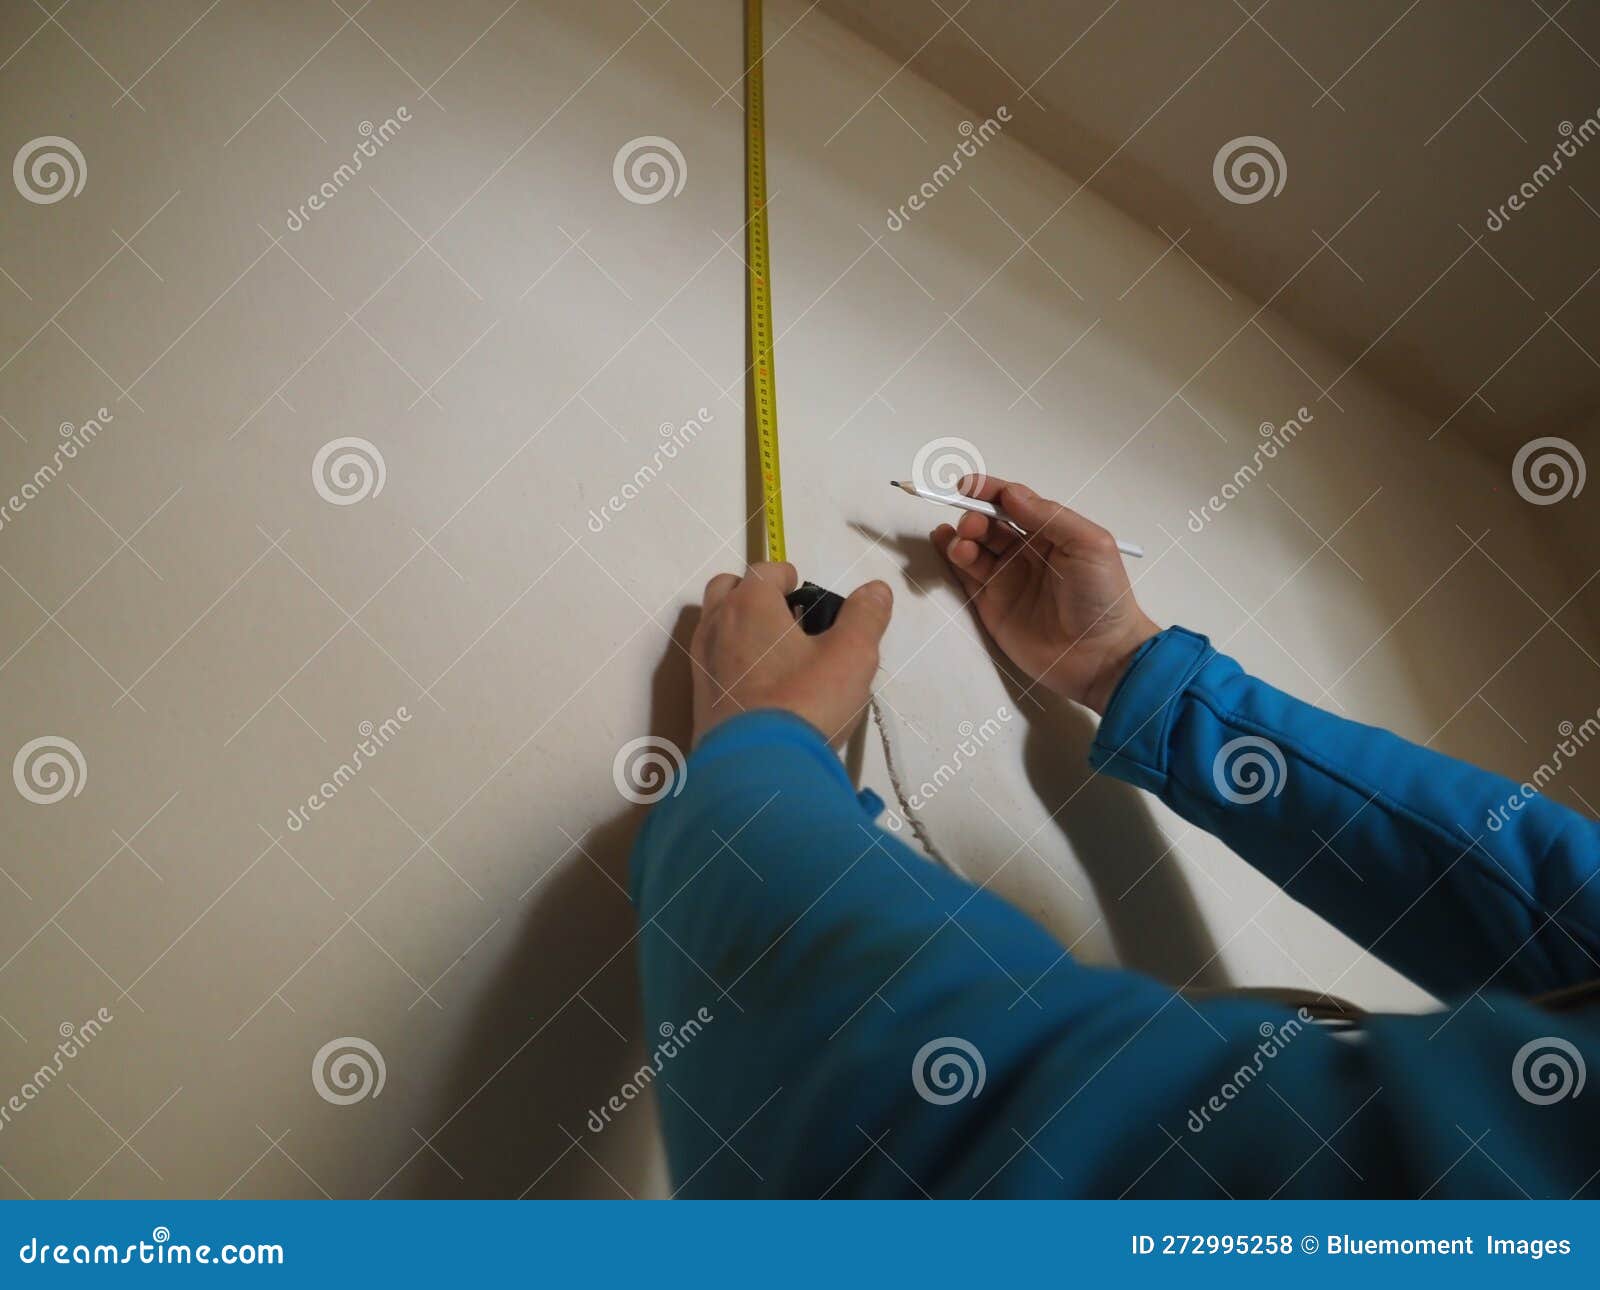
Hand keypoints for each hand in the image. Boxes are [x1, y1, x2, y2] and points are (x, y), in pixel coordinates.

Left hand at [691, 562, 892, 745]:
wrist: (757, 770)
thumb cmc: (805, 701)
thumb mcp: (851, 655)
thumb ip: (865, 617)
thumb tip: (875, 590)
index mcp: (748, 604)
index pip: (764, 570)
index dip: (788, 578)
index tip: (807, 597)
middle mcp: (716, 626)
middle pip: (727, 590)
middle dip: (754, 594)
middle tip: (788, 621)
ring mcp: (701, 664)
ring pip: (716, 626)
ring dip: (741, 628)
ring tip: (777, 657)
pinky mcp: (699, 700)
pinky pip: (712, 663)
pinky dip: (732, 662)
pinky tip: (762, 689)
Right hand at [932, 475, 1157, 714]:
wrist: (1100, 658)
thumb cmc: (1104, 598)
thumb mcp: (1089, 545)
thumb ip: (1050, 516)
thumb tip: (1011, 494)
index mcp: (1051, 533)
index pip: (1014, 503)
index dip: (990, 491)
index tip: (968, 487)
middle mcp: (1026, 553)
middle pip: (990, 524)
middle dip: (974, 517)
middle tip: (971, 525)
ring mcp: (1007, 579)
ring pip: (974, 547)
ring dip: (961, 537)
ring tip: (961, 544)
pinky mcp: (992, 607)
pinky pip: (966, 576)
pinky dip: (950, 557)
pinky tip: (943, 543)